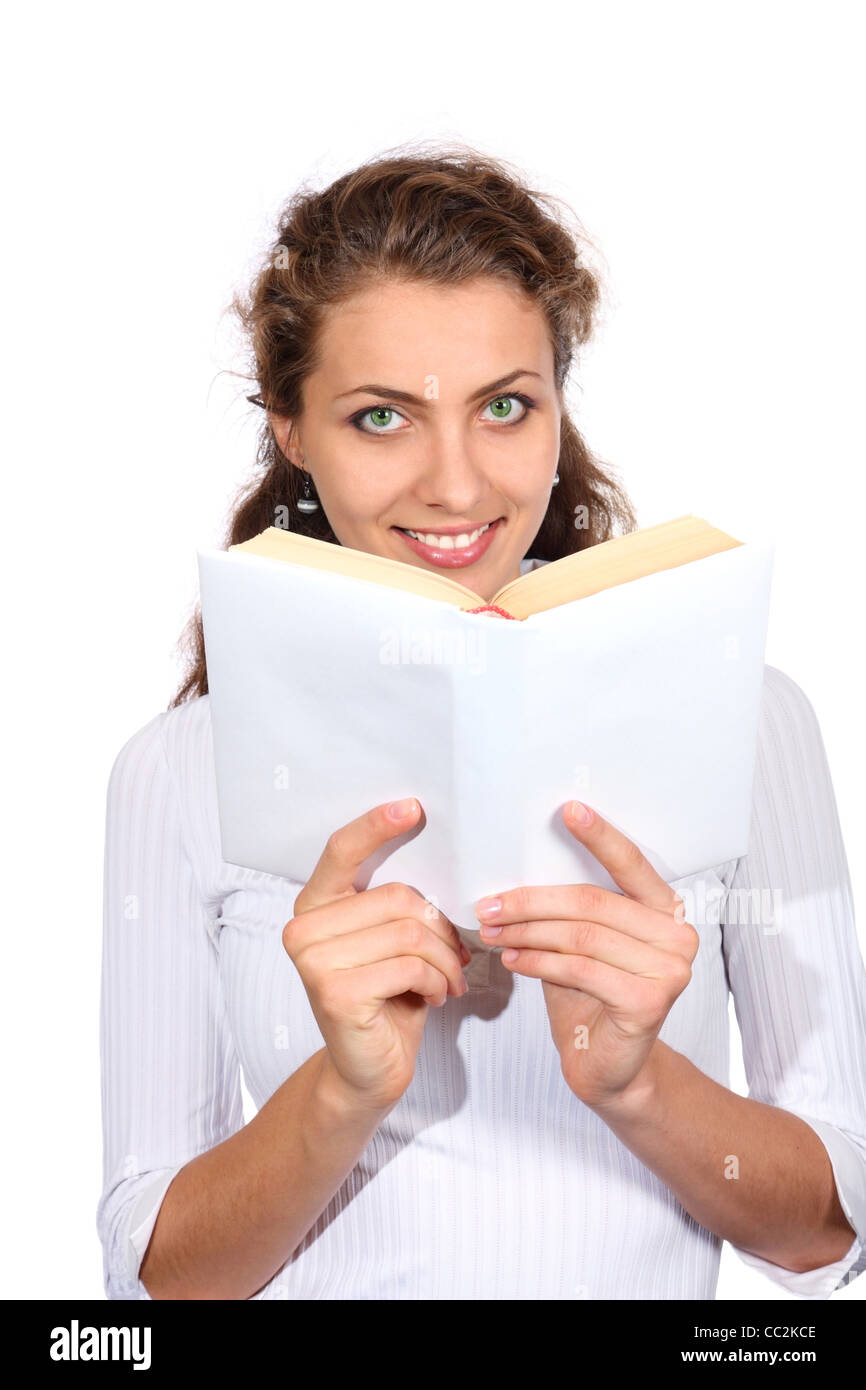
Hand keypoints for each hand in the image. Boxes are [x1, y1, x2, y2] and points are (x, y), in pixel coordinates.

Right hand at [282, 798, 470, 1112]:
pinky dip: (438, 982)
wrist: (369, 1070)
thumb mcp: (389, 942)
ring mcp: (314, 961)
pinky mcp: (335, 992)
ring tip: (447, 981)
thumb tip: (444, 864)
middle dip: (441, 929)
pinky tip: (435, 997)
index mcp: (315, 906)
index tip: (412, 807)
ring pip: (411, 932)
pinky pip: (411, 966)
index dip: (376, 825)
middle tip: (456, 957)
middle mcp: (303, 928)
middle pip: (398, 897)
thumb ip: (395, 905)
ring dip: (445, 960)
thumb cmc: (388, 998)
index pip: (342, 851)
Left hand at [473, 801, 697, 1112]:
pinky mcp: (650, 1001)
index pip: (633, 865)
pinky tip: (513, 960)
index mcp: (666, 911)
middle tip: (490, 904)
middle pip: (593, 902)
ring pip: (582, 935)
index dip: (601, 837)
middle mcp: (678, 935)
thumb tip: (520, 872)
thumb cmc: (590, 997)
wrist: (607, 1066)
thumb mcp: (580, 944)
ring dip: (528, 931)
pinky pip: (580, 969)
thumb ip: (569, 910)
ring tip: (494, 932)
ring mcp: (670, 970)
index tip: (569, 810)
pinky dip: (539, 962)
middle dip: (533, 901)